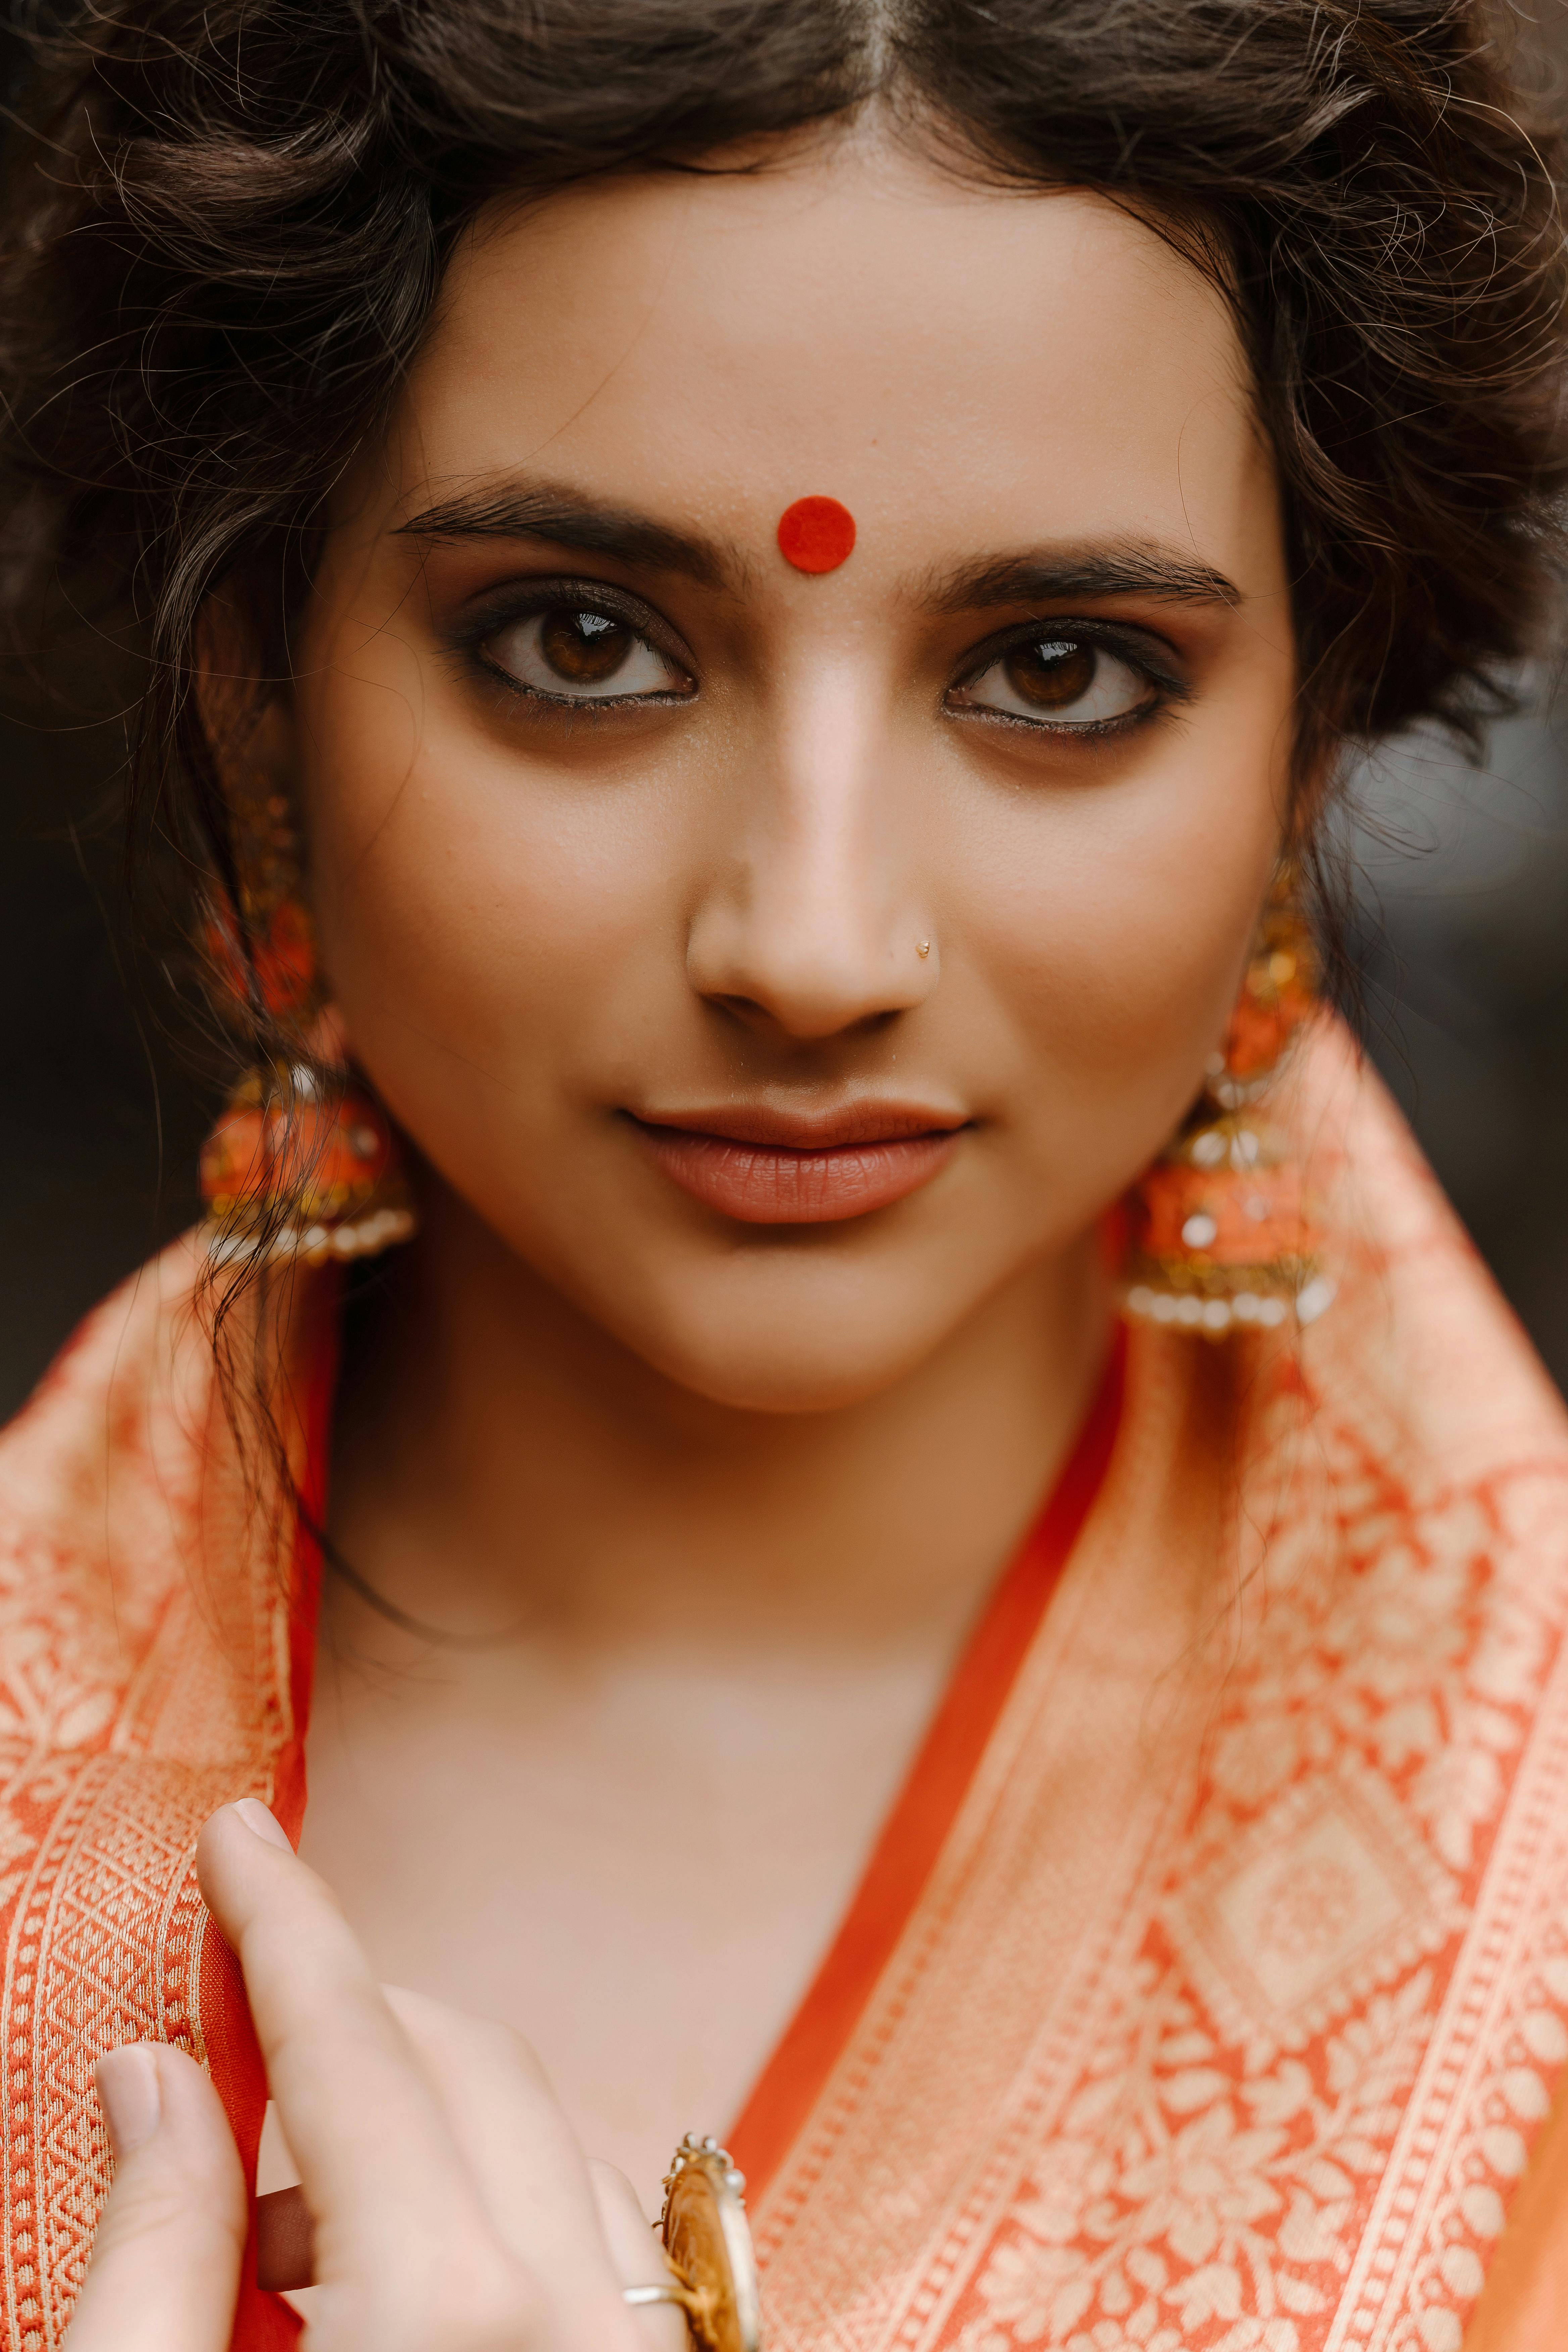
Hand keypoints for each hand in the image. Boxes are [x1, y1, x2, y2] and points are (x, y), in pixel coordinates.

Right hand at [66, 1800, 686, 2351]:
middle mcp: (578, 2323)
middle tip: (231, 2065)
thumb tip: (153, 2078)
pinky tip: (413, 2288)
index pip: (351, 2047)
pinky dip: (513, 2214)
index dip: (283, 1925)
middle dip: (350, 2028)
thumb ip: (156, 2255)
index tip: (241, 1835)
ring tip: (296, 2233)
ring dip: (429, 2132)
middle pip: (467, 2071)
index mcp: (445, 2317)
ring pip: (552, 2147)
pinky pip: (613, 2245)